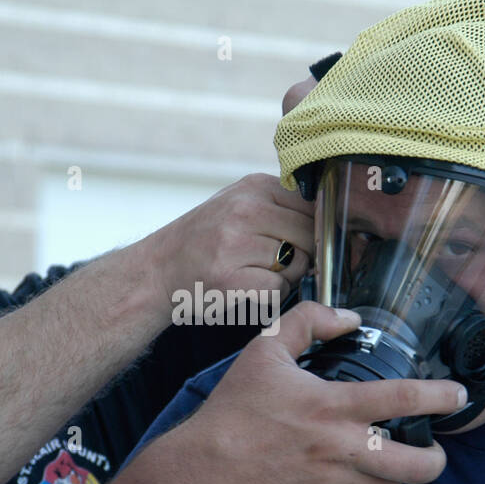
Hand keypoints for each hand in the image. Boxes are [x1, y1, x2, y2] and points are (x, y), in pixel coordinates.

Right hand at [145, 173, 314, 304]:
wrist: (157, 271)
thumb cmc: (203, 242)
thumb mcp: (237, 205)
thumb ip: (278, 206)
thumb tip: (327, 221)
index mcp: (252, 187)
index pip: (310, 205)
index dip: (314, 230)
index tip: (304, 244)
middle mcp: (244, 210)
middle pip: (308, 235)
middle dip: (302, 256)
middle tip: (278, 265)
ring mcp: (236, 243)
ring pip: (296, 264)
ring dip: (285, 277)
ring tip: (256, 274)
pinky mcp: (230, 277)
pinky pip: (278, 289)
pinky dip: (270, 296)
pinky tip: (248, 289)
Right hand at [167, 302, 464, 483]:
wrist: (202, 473)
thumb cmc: (231, 414)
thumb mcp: (263, 351)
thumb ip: (307, 322)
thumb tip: (346, 318)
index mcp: (331, 407)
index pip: (404, 400)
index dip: (440, 397)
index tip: (455, 395)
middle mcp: (339, 450)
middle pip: (416, 465)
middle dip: (435, 458)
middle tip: (433, 448)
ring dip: (396, 474)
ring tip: (388, 459)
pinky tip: (347, 473)